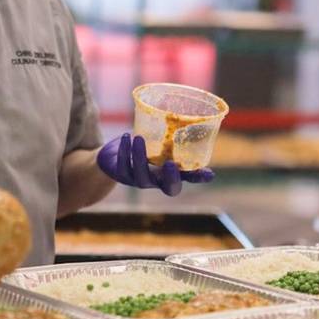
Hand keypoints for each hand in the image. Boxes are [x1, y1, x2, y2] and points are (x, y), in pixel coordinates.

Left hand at [96, 133, 213, 196]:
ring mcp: (137, 180)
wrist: (110, 160)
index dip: (196, 180)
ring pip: (140, 175)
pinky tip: (126, 137)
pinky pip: (122, 165)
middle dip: (171, 178)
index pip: (188, 179)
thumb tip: (205, 131)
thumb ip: (178, 144)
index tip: (208, 173)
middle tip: (171, 164)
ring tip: (138, 138)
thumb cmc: (142, 151)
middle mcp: (155, 181)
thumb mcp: (160, 148)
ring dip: (139, 156)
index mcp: (167, 176)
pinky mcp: (120, 173)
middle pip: (167, 187)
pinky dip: (124, 150)